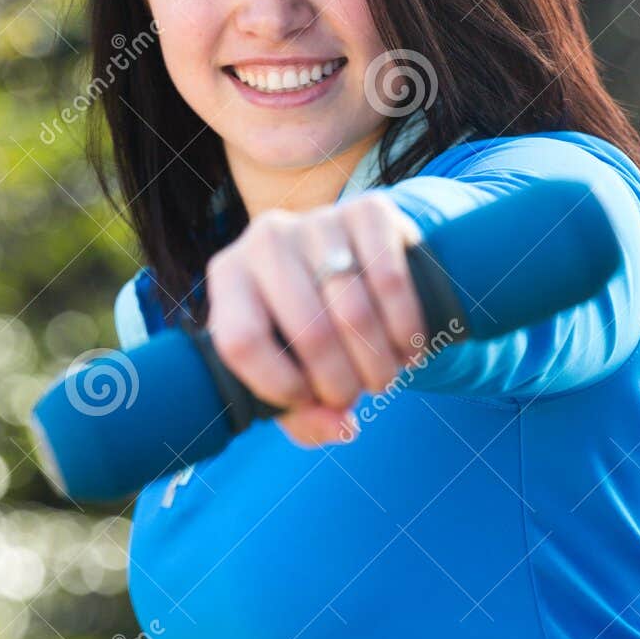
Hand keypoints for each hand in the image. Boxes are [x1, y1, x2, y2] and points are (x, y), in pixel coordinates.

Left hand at [204, 194, 426, 447]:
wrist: (357, 258)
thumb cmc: (309, 326)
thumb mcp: (290, 371)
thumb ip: (303, 415)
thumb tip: (341, 428)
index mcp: (229, 276)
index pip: (241, 342)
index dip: (280, 386)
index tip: (309, 401)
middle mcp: (265, 239)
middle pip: (307, 333)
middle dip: (341, 383)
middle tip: (358, 395)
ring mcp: (317, 220)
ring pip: (353, 313)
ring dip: (379, 364)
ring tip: (386, 377)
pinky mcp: (369, 210)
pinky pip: (391, 281)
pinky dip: (406, 329)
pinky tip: (410, 349)